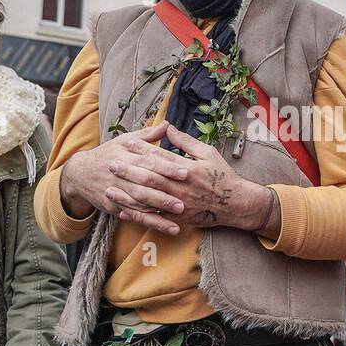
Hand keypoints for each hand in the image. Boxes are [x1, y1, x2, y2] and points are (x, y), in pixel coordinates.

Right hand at [59, 121, 189, 229]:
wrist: (79, 173)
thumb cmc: (108, 154)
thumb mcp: (124, 141)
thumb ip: (147, 135)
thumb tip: (167, 124)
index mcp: (126, 156)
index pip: (149, 161)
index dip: (167, 167)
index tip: (185, 172)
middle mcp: (121, 174)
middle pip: (144, 185)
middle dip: (164, 194)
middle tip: (184, 201)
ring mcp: (116, 192)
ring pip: (139, 203)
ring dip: (159, 213)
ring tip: (178, 219)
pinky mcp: (113, 206)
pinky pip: (132, 215)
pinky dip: (148, 221)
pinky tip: (164, 226)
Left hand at [112, 126, 274, 235]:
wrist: (235, 204)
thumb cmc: (222, 175)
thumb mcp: (208, 153)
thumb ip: (186, 141)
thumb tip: (168, 127)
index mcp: (186, 169)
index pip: (160, 157)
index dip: (142, 150)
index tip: (127, 143)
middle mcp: (180, 186)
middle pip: (149, 178)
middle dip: (129, 171)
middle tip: (111, 164)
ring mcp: (178, 204)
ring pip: (148, 199)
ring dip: (127, 194)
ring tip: (110, 189)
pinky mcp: (178, 217)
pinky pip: (154, 217)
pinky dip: (138, 214)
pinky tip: (123, 210)